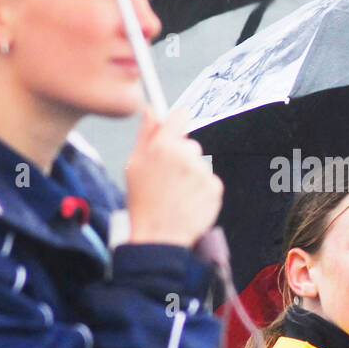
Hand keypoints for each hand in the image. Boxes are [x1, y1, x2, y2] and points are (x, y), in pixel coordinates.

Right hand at [125, 106, 222, 247]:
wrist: (158, 237)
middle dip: (181, 158)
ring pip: (200, 165)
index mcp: (163, 146)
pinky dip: (201, 190)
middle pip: (190, 145)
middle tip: (168, 178)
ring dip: (191, 176)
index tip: (175, 130)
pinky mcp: (215, 188)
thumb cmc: (143, 203)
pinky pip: (210, 182)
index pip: (180, 116)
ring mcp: (202, 172)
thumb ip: (145, 134)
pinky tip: (187, 201)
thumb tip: (151, 110)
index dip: (177, 122)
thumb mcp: (134, 165)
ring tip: (176, 194)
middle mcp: (185, 156)